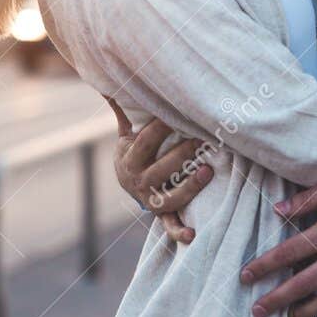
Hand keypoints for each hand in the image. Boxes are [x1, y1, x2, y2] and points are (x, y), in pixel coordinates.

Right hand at [105, 96, 213, 243]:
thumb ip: (123, 109)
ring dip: (189, 187)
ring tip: (208, 170)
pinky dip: (180, 232)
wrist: (129, 182)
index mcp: (128, 160)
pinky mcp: (161, 214)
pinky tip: (194, 234)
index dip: (160, 128)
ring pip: (169, 197)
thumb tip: (108, 82)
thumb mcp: (127, 132)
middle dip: (182, 154)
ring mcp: (150, 200)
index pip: (144, 142)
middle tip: (203, 139)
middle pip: (160, 169)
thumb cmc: (134, 150)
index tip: (176, 115)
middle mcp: (138, 182)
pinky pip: (169, 226)